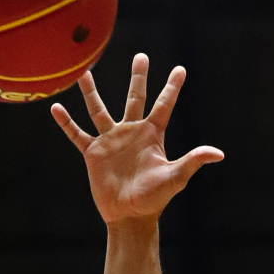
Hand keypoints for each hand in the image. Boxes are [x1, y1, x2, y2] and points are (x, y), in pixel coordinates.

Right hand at [51, 53, 223, 224]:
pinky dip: (66, 123)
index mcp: (152, 135)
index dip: (172, 88)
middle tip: (141, 56)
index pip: (164, 105)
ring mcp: (111, 141)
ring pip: (99, 110)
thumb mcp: (175, 177)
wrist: (130, 216)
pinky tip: (55, 108)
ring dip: (91, 92)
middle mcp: (131, 133)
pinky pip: (77, 134)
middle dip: (138, 78)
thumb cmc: (154, 199)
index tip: (180, 69)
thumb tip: (218, 154)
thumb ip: (193, 161)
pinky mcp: (94, 154)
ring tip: (83, 71)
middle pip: (135, 98)